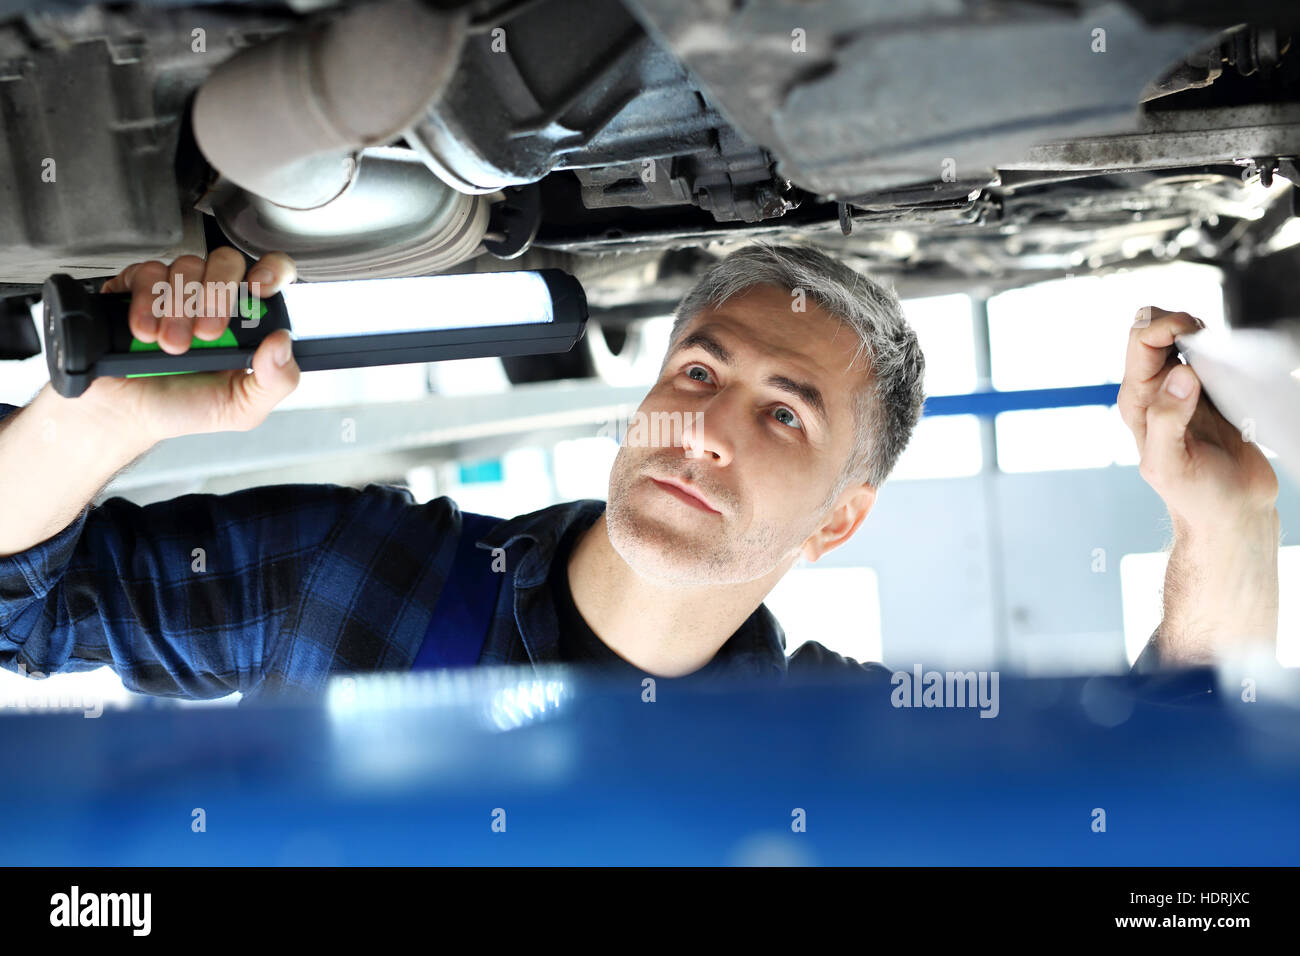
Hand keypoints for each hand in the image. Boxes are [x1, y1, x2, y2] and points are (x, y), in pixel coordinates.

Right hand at [69, 248, 299, 443]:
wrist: (128, 414)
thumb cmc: (185, 406)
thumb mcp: (242, 407)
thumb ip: (276, 381)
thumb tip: (283, 341)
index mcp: (248, 321)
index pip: (273, 274)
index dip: (271, 270)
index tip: (258, 288)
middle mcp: (214, 297)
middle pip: (228, 261)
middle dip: (217, 296)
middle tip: (205, 334)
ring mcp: (177, 287)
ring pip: (188, 265)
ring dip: (179, 308)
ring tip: (170, 345)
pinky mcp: (139, 285)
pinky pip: (148, 272)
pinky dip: (147, 303)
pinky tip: (145, 332)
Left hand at [1118, 306, 1278, 532]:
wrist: (1232, 514)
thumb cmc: (1196, 497)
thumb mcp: (1170, 464)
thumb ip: (1167, 420)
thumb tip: (1180, 374)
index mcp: (1139, 401)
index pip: (1140, 342)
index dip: (1164, 326)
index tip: (1194, 333)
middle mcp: (1157, 391)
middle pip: (1156, 331)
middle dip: (1180, 323)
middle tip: (1208, 340)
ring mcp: (1185, 392)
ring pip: (1183, 340)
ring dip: (1203, 335)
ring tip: (1221, 356)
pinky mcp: (1214, 396)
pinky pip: (1212, 358)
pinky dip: (1223, 351)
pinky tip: (1234, 366)